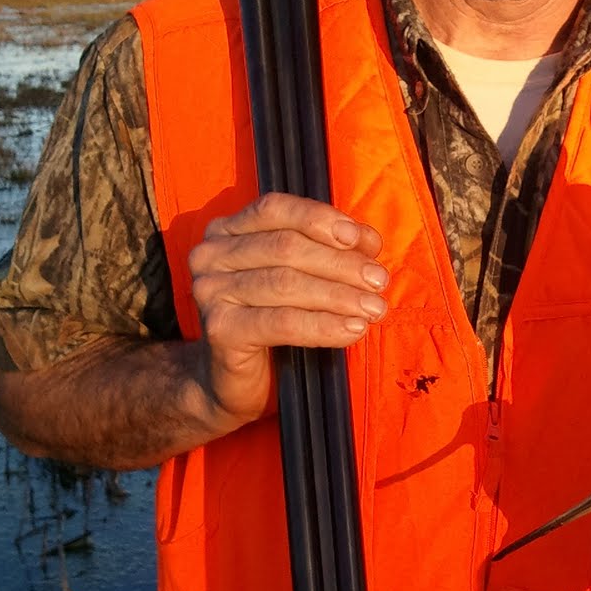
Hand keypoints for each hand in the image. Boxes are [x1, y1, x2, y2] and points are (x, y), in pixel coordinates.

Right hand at [187, 193, 388, 425]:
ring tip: (374, 308)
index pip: (276, 209)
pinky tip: (352, 330)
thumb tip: (368, 242)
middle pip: (285, 247)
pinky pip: (281, 322)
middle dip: (341, 264)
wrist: (231, 381)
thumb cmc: (271, 320)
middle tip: (379, 281)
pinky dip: (323, 326)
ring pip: (285, 283)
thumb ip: (329, 251)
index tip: (362, 240)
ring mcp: (210, 291)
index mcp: (228, 230)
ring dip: (338, 295)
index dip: (321, 219)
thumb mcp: (300, 277)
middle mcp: (211, 255)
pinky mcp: (219, 328)